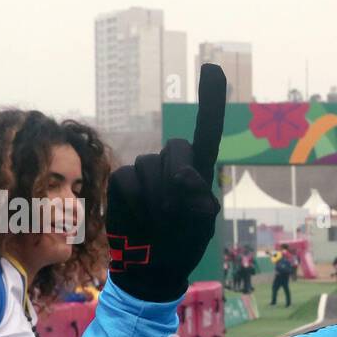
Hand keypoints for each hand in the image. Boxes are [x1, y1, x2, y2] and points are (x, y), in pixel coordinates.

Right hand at [106, 64, 226, 301]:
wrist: (152, 268)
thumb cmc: (181, 246)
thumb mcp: (200, 227)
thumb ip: (198, 199)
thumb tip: (186, 175)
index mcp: (199, 172)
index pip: (207, 132)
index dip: (210, 101)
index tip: (213, 67)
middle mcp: (173, 165)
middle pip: (178, 148)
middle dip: (179, 176)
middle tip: (176, 212)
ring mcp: (146, 172)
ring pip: (151, 167)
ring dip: (158, 199)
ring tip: (160, 222)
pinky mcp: (123, 181)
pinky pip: (129, 179)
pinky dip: (137, 202)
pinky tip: (141, 220)